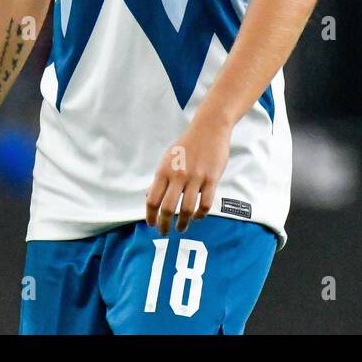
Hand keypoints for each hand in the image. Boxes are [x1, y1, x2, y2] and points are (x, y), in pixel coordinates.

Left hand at [145, 111, 231, 236]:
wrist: (209, 128)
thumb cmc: (187, 144)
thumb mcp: (168, 158)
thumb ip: (161, 178)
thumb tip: (150, 198)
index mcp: (164, 170)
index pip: (152, 200)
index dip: (150, 216)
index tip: (151, 224)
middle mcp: (178, 175)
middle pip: (167, 208)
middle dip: (164, 225)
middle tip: (164, 232)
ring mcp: (196, 178)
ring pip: (186, 209)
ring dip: (183, 223)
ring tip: (181, 228)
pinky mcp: (212, 179)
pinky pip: (205, 204)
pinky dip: (200, 215)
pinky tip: (197, 216)